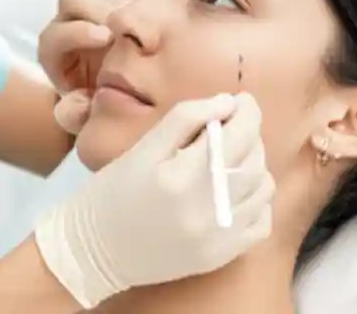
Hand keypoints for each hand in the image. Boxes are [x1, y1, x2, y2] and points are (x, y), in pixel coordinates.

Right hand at [34, 93, 274, 308]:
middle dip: (249, 133)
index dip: (248, 111)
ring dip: (254, 165)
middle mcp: (206, 209)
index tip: (242, 100)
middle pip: (253, 159)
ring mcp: (217, 237)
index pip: (238, 134)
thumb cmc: (111, 194)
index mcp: (182, 177)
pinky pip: (261, 222)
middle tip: (230, 125)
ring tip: (229, 157)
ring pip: (263, 189)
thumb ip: (184, 119)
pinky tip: (234, 191)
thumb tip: (226, 103)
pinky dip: (256, 201)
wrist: (93, 251)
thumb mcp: (141, 149)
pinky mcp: (220, 256)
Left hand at [39, 0, 136, 135]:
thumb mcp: (91, 117)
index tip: (106, 39)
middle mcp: (69, 25)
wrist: (121, 97)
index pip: (54, 36)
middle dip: (98, 9)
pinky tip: (149, 12)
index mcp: (55, 54)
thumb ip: (80, 114)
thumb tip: (75, 104)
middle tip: (124, 26)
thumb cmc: (102, 109)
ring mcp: (90, 9)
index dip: (76, 33)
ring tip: (139, 19)